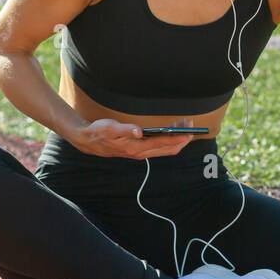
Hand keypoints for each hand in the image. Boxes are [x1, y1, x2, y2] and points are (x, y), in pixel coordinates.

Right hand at [72, 117, 199, 159]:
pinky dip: (169, 139)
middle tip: (190, 125)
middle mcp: (141, 153)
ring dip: (176, 139)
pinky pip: (160, 147)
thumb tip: (138, 131)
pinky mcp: (140, 149)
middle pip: (168, 148)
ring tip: (184, 125)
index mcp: (136, 148)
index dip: (177, 138)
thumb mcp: (110, 128)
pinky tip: (172, 130)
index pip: (162, 144)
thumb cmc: (99, 132)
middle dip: (182, 138)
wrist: (88, 141)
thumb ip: (125, 129)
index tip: (188, 132)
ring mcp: (141, 152)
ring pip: (165, 148)